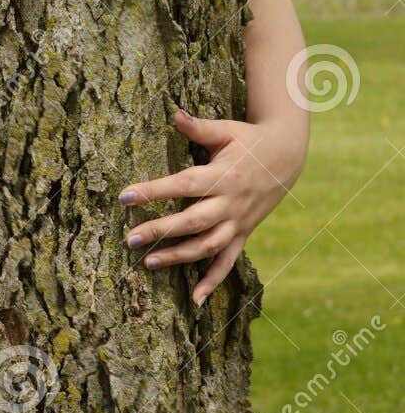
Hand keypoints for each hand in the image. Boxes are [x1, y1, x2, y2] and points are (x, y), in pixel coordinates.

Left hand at [119, 109, 301, 304]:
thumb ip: (198, 126)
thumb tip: (174, 112)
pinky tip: (195, 300)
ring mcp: (238, 222)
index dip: (154, 191)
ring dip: (179, 257)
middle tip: (130, 238)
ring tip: (148, 263)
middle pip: (193, 221)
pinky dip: (213, 282)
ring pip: (208, 246)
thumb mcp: (226, 130)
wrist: (287, 158)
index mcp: (223, 176)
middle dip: (161, 231)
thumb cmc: (249, 141)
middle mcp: (230, 203)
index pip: (184, 185)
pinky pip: (228, 262)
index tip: (125, 195)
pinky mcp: (243, 234)